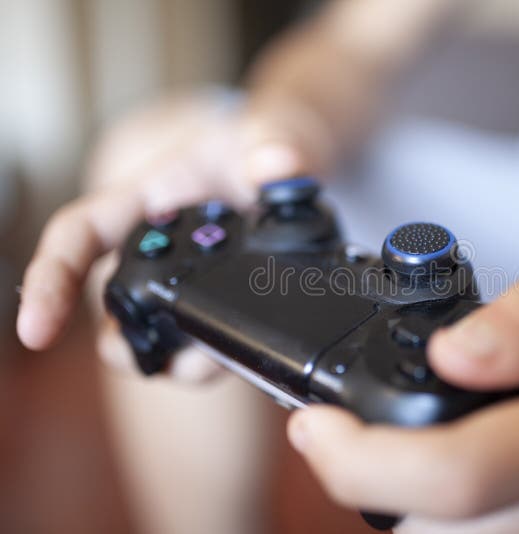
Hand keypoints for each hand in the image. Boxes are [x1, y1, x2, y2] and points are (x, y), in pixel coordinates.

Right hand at [16, 91, 313, 380]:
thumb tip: (276, 167)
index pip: (82, 234)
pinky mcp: (230, 305)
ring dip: (183, 361)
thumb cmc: (267, 143)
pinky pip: (214, 343)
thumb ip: (274, 145)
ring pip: (166, 337)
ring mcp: (194, 282)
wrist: (303, 167)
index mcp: (151, 199)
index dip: (52, 279)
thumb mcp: (273, 131)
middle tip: (153, 361)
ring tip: (218, 358)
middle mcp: (164, 247)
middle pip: (119, 306)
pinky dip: (226, 356)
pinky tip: (250, 354)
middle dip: (126, 344)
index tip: (36, 333)